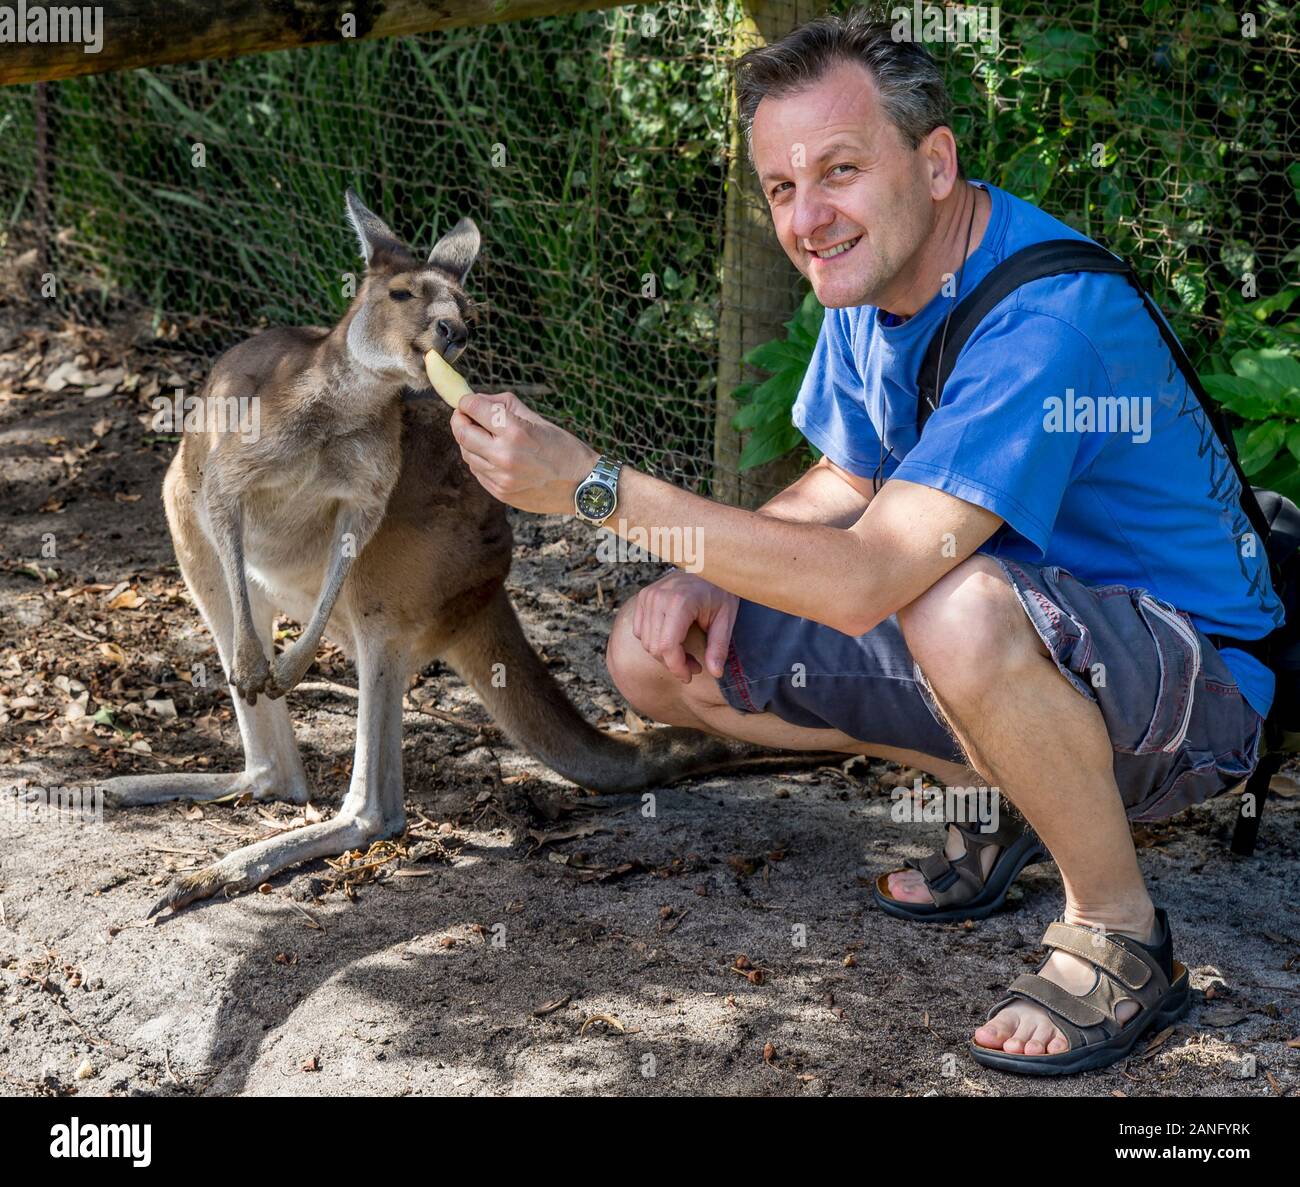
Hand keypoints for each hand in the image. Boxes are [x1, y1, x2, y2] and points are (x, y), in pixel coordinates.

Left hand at [450, 391, 598, 514]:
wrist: (582, 486)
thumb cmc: (563, 448)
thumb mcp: (537, 419)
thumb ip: (503, 406)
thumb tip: (475, 400)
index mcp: (515, 431)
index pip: (472, 408)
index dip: (466, 402)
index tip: (467, 401)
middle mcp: (504, 455)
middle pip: (461, 432)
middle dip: (460, 420)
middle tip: (465, 416)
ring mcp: (501, 478)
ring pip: (466, 454)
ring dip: (469, 442)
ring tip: (484, 437)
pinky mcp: (500, 493)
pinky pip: (477, 472)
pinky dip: (480, 460)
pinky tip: (494, 456)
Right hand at [633, 570, 738, 682]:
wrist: (708, 566)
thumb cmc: (719, 592)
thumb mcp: (726, 619)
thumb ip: (719, 647)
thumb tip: (716, 673)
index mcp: (680, 602)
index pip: (667, 646)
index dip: (677, 667)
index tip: (690, 676)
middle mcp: (658, 597)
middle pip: (655, 647)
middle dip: (673, 663)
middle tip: (693, 666)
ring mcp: (648, 596)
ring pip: (645, 642)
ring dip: (664, 655)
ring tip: (685, 654)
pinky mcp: (643, 597)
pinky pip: (639, 631)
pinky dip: (653, 642)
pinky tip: (672, 641)